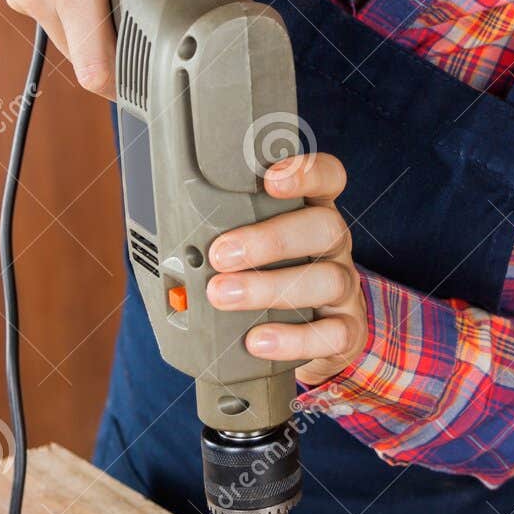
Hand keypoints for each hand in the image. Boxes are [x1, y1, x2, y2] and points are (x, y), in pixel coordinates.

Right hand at [0, 0, 248, 97]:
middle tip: (156, 39)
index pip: (93, 70)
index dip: (127, 88)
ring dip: (96, 30)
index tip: (155, 85)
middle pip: (84, 59)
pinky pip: (50, 14)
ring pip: (66, 37)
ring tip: (126, 3)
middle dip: (119, 56)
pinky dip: (75, 9)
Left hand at [206, 151, 367, 386]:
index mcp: (311, 212)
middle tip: (220, 254)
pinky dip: (293, 338)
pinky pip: (332, 333)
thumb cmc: (269, 277)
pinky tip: (259, 340)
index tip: (271, 179)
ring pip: (327, 279)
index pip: (326, 178)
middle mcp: (333, 245)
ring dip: (270, 287)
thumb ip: (225, 236)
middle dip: (271, 239)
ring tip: (223, 296)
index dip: (306, 173)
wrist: (312, 334)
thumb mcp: (253, 247)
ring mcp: (344, 287)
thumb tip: (166, 242)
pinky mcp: (347, 329)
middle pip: (325, 226)